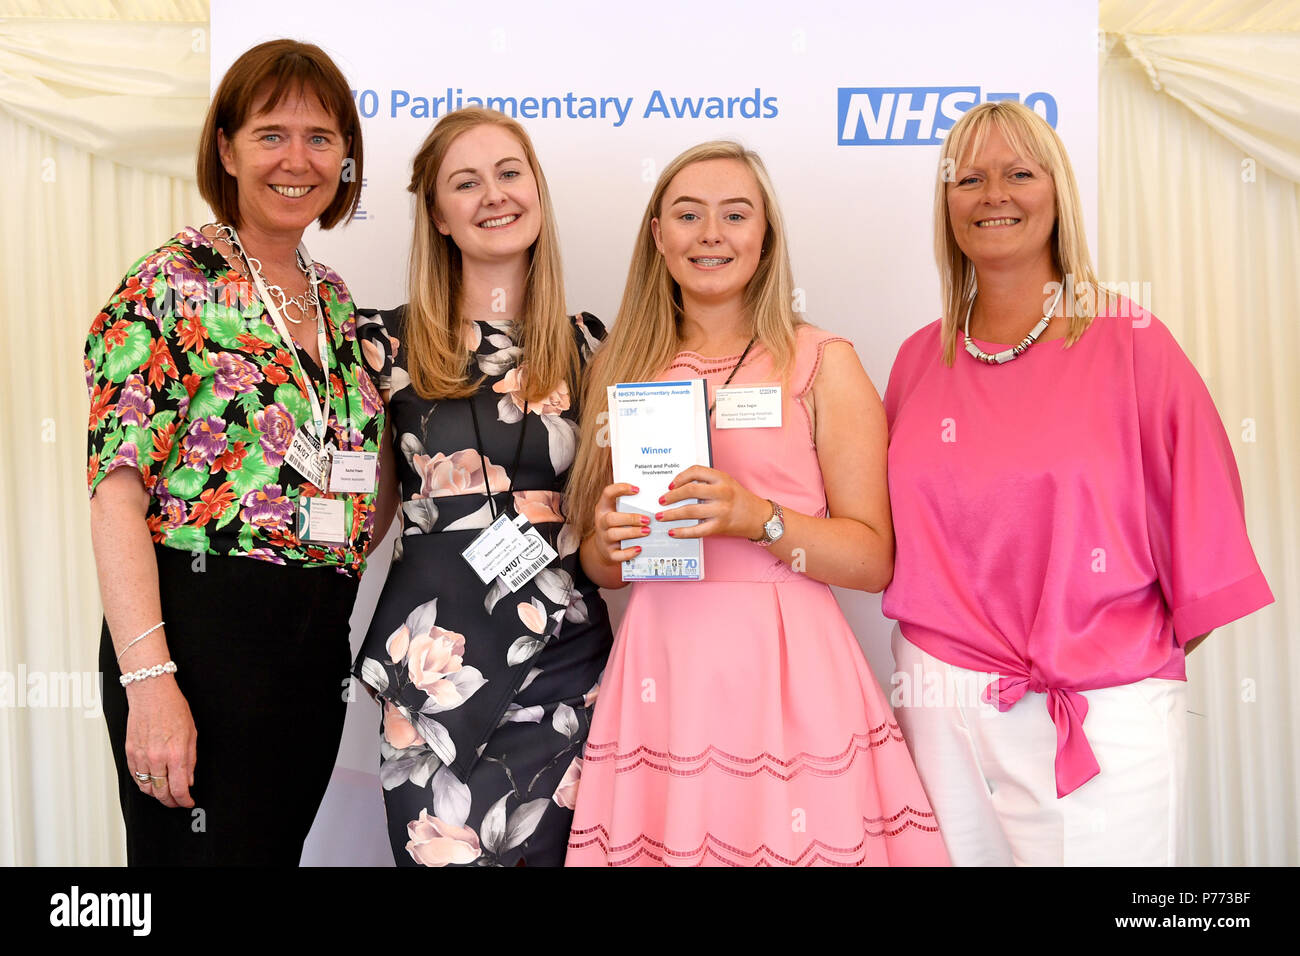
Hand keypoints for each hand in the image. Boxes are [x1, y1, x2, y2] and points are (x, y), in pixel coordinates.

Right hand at [125, 676, 196, 808]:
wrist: (151, 693)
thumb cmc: (173, 708)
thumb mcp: (192, 733)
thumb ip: (190, 760)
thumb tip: (188, 780)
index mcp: (176, 753)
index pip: (179, 788)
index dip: (184, 800)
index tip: (188, 802)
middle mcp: (157, 757)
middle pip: (161, 792)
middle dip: (171, 801)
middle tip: (177, 801)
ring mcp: (141, 756)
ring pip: (146, 788)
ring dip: (156, 794)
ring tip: (165, 793)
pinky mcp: (130, 752)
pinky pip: (135, 776)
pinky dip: (144, 783)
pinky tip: (152, 781)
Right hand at [591, 482, 647, 564]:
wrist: (603, 547)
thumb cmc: (616, 524)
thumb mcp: (617, 511)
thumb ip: (629, 503)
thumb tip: (653, 496)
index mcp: (603, 508)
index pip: (608, 493)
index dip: (621, 489)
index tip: (637, 490)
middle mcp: (602, 522)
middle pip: (611, 518)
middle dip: (630, 518)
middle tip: (647, 519)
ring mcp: (604, 538)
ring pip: (614, 535)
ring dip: (632, 532)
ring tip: (647, 531)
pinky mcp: (609, 553)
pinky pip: (617, 554)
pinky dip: (628, 552)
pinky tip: (639, 548)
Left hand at [656, 465, 767, 539]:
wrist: (758, 517)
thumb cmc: (739, 499)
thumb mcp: (726, 483)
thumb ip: (706, 482)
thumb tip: (678, 487)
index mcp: (722, 478)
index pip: (696, 471)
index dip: (680, 477)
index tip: (670, 485)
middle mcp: (722, 492)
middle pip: (690, 490)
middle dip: (671, 496)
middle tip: (661, 501)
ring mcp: (721, 510)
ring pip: (690, 511)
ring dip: (671, 514)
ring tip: (661, 516)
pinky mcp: (720, 526)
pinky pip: (697, 530)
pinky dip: (682, 532)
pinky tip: (673, 531)